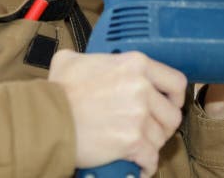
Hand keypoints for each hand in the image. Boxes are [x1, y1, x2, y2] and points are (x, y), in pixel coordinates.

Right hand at [48, 49, 186, 176]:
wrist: (47, 118)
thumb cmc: (57, 91)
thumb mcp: (72, 60)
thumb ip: (92, 58)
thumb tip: (90, 62)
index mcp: (134, 64)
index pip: (176, 81)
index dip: (175, 97)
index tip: (169, 104)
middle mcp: (141, 87)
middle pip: (172, 114)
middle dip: (163, 126)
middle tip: (151, 130)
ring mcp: (139, 114)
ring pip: (162, 137)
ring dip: (152, 145)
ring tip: (140, 147)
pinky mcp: (133, 140)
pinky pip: (151, 158)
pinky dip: (145, 165)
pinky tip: (138, 165)